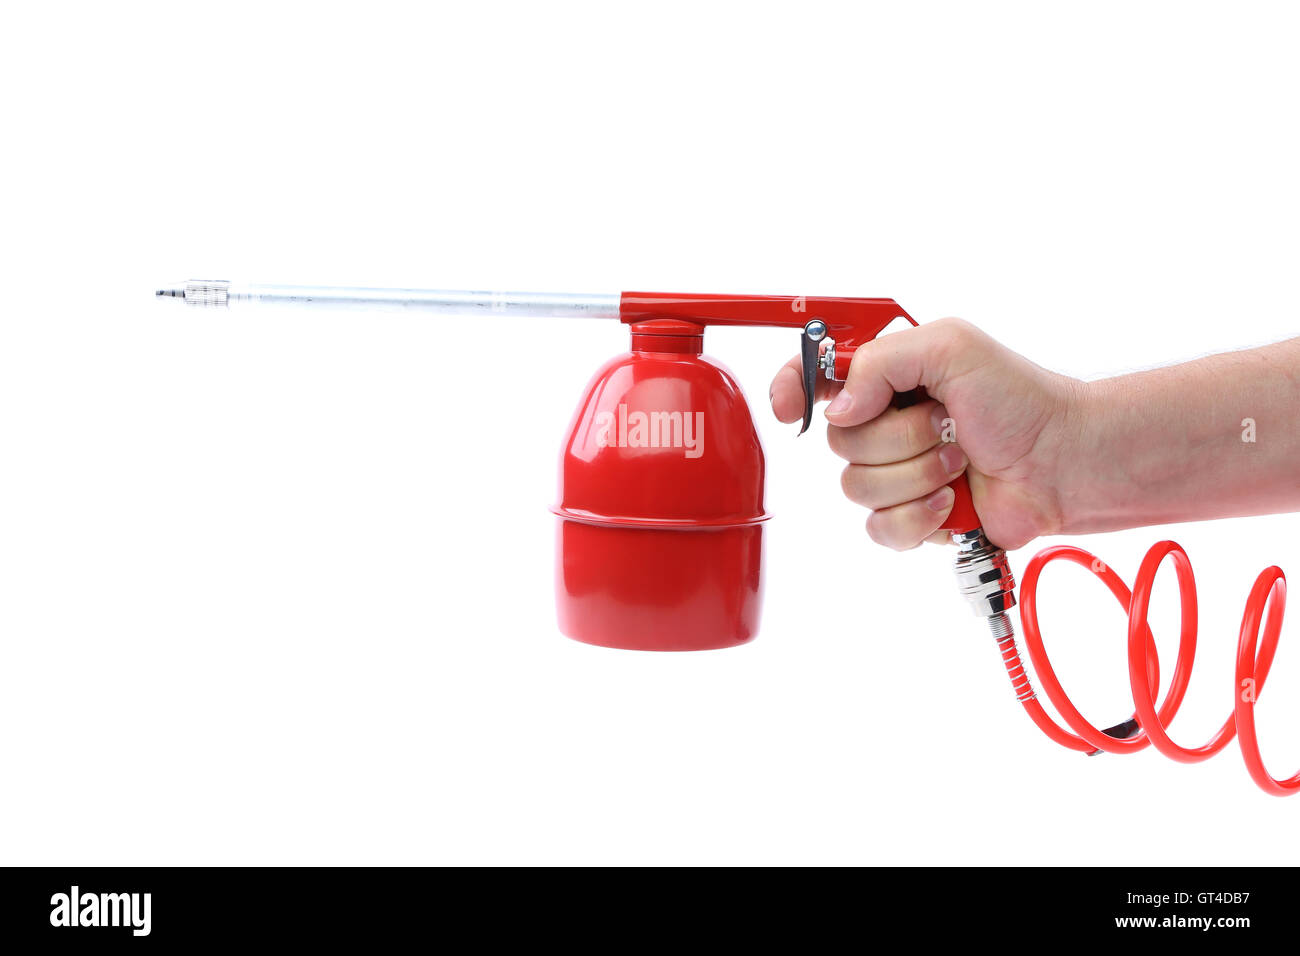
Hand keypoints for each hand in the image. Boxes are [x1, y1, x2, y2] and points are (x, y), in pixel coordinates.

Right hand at [770, 318, 1082, 550]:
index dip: (793, 389)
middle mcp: (884, 422)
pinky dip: (921, 515)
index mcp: (887, 375)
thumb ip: (880, 362)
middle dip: (896, 436)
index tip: (792, 409)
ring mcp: (896, 472)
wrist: (1062, 461)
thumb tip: (841, 409)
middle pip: (838, 441)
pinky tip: (954, 499)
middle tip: (945, 423)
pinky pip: (880, 527)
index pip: (814, 377)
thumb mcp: (948, 347)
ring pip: (856, 487)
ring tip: (959, 461)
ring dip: (916, 474)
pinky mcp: (911, 516)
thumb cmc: (1020, 398)